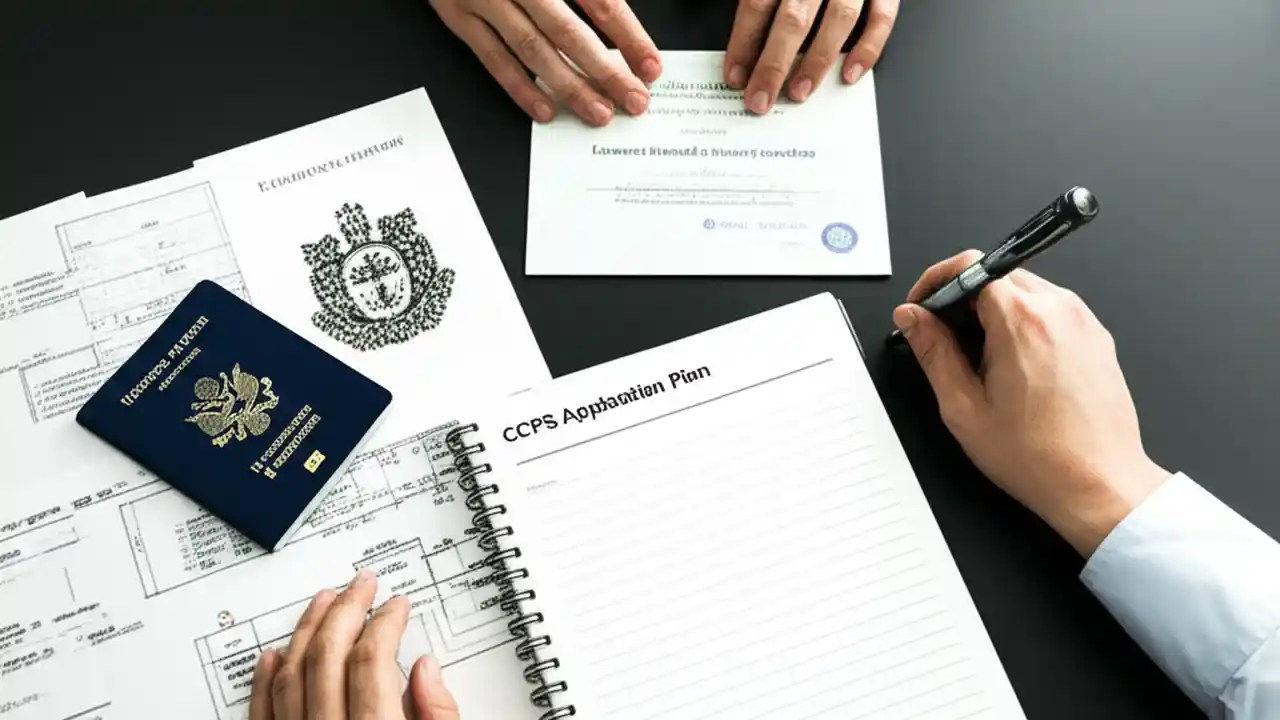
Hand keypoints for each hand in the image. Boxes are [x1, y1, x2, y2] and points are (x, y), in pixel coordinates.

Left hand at [248, 570, 460, 719]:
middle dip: (347, 610)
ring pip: (291, 676)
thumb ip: (439, 716)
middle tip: (362, 584)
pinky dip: (264, 680)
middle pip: (328, 657)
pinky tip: (273, 655)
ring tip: (324, 601)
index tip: (397, 606)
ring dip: (307, 631)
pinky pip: (261, 712)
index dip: (386, 623)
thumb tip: (428, 670)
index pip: (372, 660)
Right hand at [429, 0, 660, 125]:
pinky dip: (520, 87)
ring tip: (597, 112)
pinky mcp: (456, 14)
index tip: (651, 66)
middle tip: (633, 101)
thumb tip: (616, 19)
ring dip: (569, 86)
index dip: (630, 37)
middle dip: (607, 71)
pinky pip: (492, 57)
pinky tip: (546, 109)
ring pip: (534, 49)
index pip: (601, 1)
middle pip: (570, 32)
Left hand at [724, 0, 899, 113]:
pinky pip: (882, 16)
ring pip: (838, 21)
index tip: (734, 75)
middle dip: (773, 65)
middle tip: (760, 100)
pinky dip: (868, 48)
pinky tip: (849, 74)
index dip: (743, 42)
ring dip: (817, 61)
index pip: (757, 3)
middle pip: (793, 18)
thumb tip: (726, 19)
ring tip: (798, 93)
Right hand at [893, 251, 1170, 556]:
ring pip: (1025, 293)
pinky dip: (1025, 326)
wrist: (1098, 485)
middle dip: (963, 300)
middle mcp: (1059, 311)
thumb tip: (912, 318)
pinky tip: (1015, 368)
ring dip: (995, 313)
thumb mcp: (964, 407)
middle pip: (997, 277)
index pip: (970, 265)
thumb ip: (932, 352)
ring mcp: (1083, 322)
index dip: (936, 282)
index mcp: (1022, 321)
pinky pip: (1051, 313)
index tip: (924, 307)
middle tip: (944, 339)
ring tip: (982, 361)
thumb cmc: (1038, 457)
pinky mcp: (1097, 338)